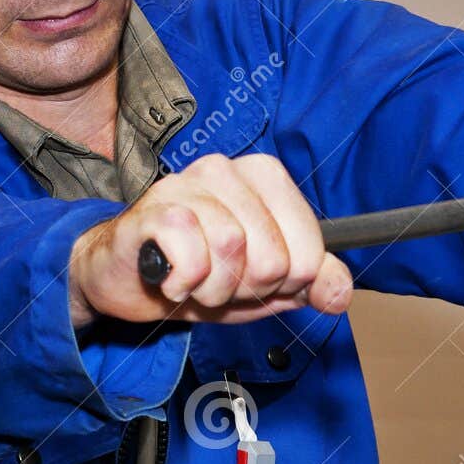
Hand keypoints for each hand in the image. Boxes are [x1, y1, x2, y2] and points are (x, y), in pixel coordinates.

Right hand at [68, 153, 352, 324]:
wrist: (124, 277)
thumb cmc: (196, 272)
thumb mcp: (264, 285)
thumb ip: (308, 283)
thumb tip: (339, 293)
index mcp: (265, 178)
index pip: (310, 249)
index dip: (286, 282)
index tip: (256, 280)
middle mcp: (227, 170)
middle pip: (273, 256)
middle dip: (248, 289)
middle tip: (219, 283)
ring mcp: (188, 184)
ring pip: (232, 251)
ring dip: (214, 290)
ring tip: (196, 282)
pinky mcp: (154, 209)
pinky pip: (192, 257)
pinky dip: (185, 285)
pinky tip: (173, 279)